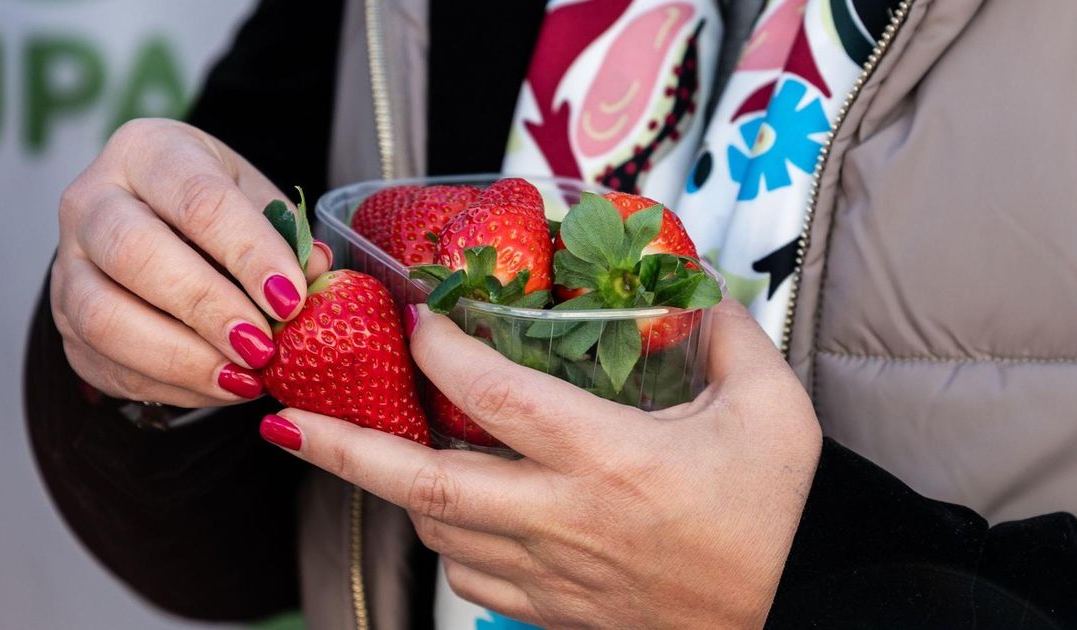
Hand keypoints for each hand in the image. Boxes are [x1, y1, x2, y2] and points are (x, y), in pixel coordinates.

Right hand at [52, 118, 330, 406]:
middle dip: (207, 308)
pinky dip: (171, 387)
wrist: (154, 223)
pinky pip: (107, 365)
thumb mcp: (256, 202)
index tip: (290, 299)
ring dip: (181, 359)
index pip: (197, 199)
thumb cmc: (215, 210)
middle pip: (135, 253)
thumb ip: (286, 237)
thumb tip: (315, 272)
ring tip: (245, 379)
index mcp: (148, 152)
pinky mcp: (64, 323)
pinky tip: (222, 388)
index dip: (247, 253)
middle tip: (261, 347)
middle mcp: (91, 201)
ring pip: (104, 318)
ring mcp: (66, 265)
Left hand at [265, 298, 821, 627]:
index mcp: (610, 459)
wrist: (796, 613)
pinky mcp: (554, 610)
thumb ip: (729, 336)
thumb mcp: (775, 410)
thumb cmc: (779, 514)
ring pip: (437, 530)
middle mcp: (563, 518)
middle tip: (280, 417)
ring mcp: (550, 573)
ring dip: (399, 486)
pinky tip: (457, 505)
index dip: (440, 348)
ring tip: (381, 444)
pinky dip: (447, 534)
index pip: (495, 395)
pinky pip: (471, 576)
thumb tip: (694, 295)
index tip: (414, 315)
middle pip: (423, 482)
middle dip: (339, 448)